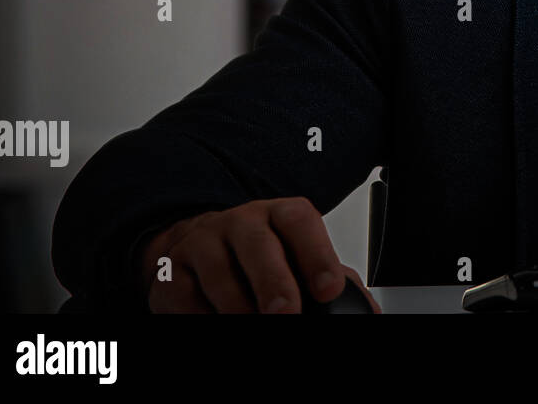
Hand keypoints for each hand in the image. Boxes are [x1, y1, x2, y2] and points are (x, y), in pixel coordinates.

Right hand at [137, 197, 380, 312]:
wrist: (196, 245)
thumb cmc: (259, 255)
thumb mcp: (296, 256)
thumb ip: (330, 276)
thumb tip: (365, 308)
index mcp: (278, 215)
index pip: (299, 221)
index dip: (317, 254)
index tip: (329, 289)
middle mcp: (240, 223)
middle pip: (257, 244)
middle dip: (274, 281)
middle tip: (286, 312)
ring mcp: (202, 244)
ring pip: (218, 273)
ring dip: (237, 307)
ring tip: (252, 323)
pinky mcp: (172, 271)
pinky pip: (185, 298)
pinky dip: (203, 317)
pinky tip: (217, 321)